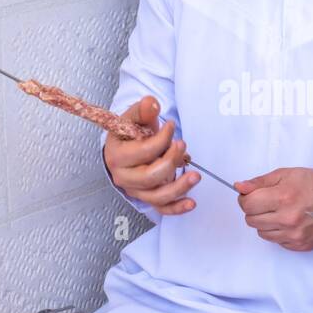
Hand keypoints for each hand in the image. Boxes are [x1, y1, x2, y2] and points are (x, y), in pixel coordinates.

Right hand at [103, 96, 198, 215]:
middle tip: (183, 145)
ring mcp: (136, 190)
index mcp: (117, 156)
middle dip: (170, 161)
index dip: (161, 139)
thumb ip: (142, 110)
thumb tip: (151, 104)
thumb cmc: (130, 133)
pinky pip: (162, 208)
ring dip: (179, 187)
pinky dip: (177, 208)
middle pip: (149, 177)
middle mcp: (123, 177)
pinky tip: (191, 203)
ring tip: (195, 175)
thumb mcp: (134, 118)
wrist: (126, 147)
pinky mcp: (147, 198)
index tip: (171, 126)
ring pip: (157, 196)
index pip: (142, 152)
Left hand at [233, 167, 312, 251]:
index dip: (246, 198)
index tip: (253, 195)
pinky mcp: (300, 246)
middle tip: (269, 201)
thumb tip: (239, 187)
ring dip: (266, 222)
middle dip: (255, 210)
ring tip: (281, 211)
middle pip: (251, 220)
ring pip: (262, 233)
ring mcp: (294, 235)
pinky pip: (276, 241)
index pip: (247, 205)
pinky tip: (291, 221)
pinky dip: (279, 232)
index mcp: (283, 197)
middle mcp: (288, 219)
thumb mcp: (288, 174)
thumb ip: (260, 182)